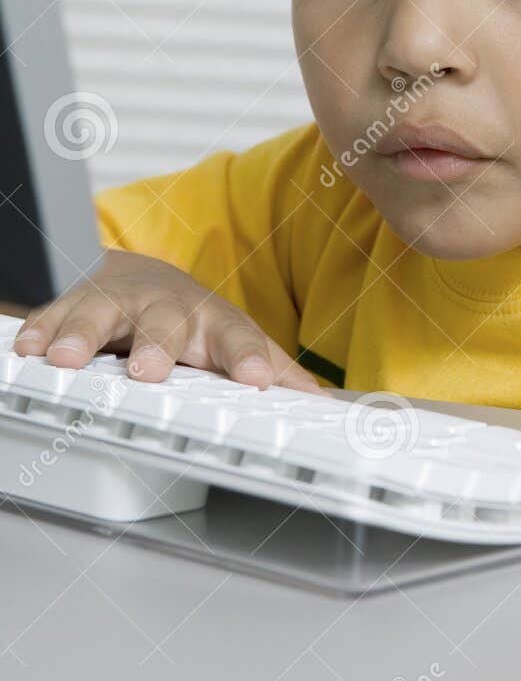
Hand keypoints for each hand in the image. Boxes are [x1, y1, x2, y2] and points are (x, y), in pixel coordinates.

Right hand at [12, 249, 323, 393]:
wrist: (142, 276)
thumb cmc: (195, 321)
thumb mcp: (238, 343)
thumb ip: (281, 374)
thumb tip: (330, 405)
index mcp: (212, 323)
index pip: (237, 338)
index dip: (247, 355)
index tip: (256, 376)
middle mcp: (165, 309)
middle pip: (163, 322)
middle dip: (155, 344)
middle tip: (148, 369)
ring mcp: (119, 303)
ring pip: (99, 314)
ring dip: (82, 335)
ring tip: (65, 359)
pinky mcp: (75, 303)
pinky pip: (53, 315)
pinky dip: (39, 331)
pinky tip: (29, 348)